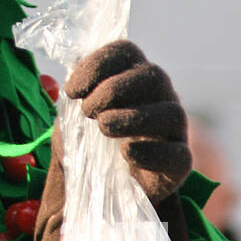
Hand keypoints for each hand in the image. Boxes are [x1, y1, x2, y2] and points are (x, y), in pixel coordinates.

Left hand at [34, 39, 191, 240]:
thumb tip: (61, 86)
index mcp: (133, 77)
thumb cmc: (91, 143)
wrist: (103, 187)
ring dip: (132, 118)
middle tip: (87, 110)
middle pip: (153, 75)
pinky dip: (150, 152)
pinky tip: (125, 153)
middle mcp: (161, 97)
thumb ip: (72, 99)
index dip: (97, 64)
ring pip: (172, 112)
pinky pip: (177, 154)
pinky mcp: (180, 163)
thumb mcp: (73, 117)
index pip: (125, 52)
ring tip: (103, 128)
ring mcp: (174, 130)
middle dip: (114, 89)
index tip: (72, 90)